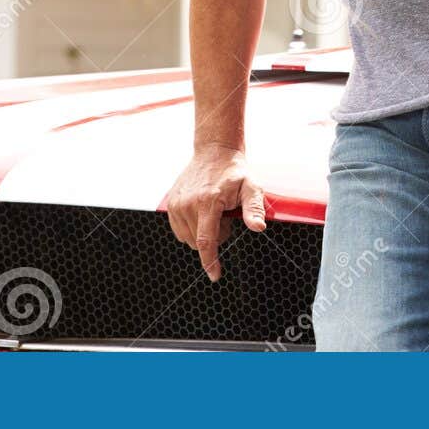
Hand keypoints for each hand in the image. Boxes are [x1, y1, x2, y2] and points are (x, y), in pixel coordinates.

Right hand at [165, 143, 265, 281]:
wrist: (214, 152)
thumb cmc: (234, 171)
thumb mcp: (251, 188)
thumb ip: (254, 209)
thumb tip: (258, 228)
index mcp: (208, 202)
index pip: (206, 241)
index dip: (210, 262)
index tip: (215, 276)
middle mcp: (188, 204)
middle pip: (198, 242)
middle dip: (214, 238)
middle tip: (226, 217)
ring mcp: (176, 204)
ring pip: (188, 238)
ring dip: (202, 233)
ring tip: (214, 212)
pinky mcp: (170, 203)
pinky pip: (179, 230)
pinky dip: (192, 228)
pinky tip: (203, 212)